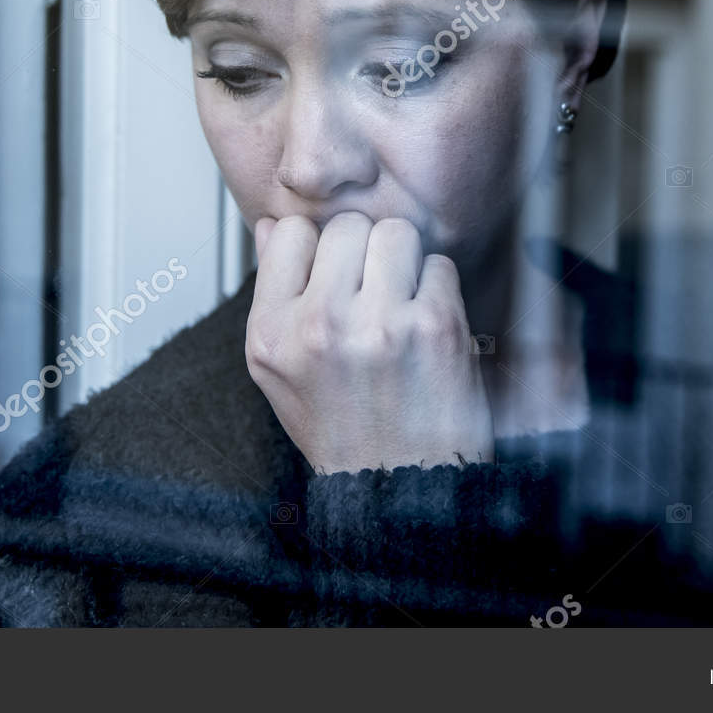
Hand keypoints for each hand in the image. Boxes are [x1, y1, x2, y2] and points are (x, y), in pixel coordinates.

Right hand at [245, 211, 494, 474]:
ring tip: (399, 303)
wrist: (402, 487)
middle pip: (348, 225)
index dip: (317, 250)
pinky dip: (438, 290)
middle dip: (365, 251)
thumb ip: (273, 292)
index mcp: (272, 334)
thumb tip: (273, 226)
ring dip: (404, 262)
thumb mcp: (281, 370)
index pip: (292, 231)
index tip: (331, 278)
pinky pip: (439, 265)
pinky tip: (426, 327)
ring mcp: (379, 325)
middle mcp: (320, 326)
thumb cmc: (343, 428)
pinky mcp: (434, 327)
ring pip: (396, 233)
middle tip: (372, 292)